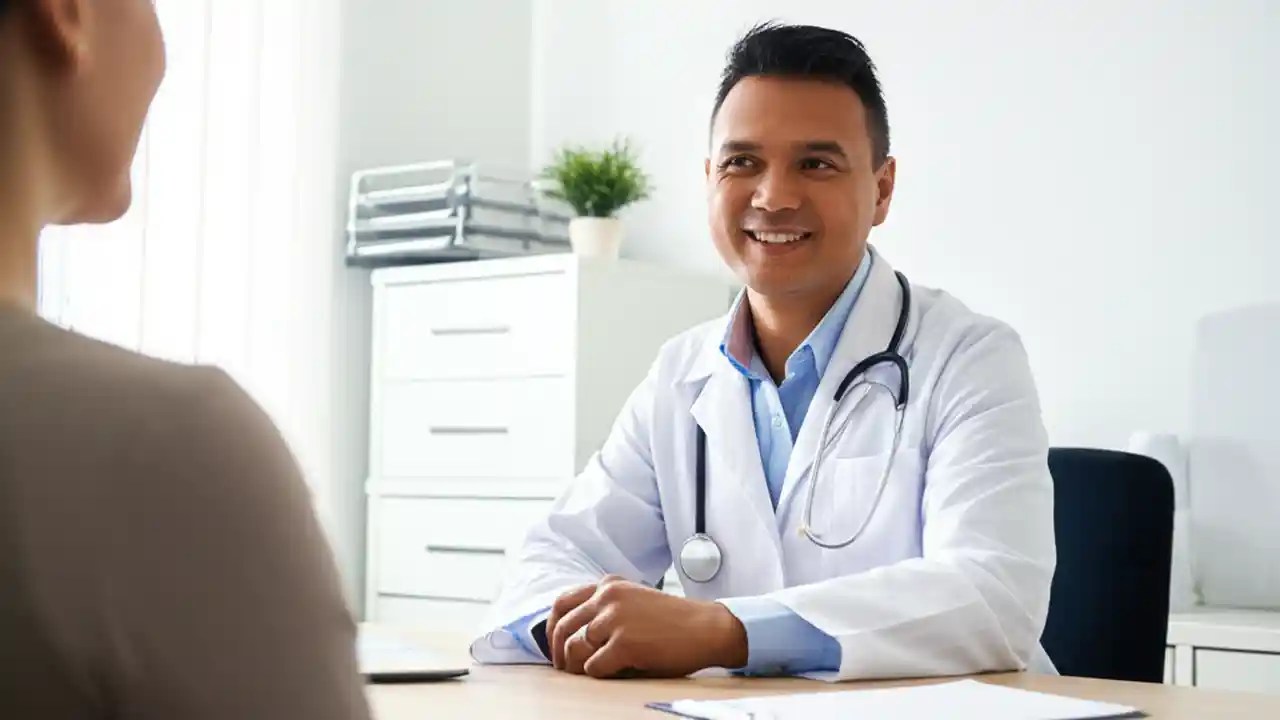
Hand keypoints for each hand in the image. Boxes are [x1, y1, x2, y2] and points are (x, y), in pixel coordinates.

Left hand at [544, 575, 747, 678]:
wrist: (707, 628)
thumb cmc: (672, 622)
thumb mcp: (634, 601)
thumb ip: (605, 608)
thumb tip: (570, 637)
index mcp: (609, 585)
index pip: (561, 603)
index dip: (552, 629)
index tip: (556, 647)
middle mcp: (608, 597)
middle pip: (563, 627)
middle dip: (559, 653)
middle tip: (565, 669)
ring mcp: (615, 619)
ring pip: (575, 649)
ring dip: (579, 666)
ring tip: (592, 673)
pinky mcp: (624, 644)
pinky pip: (593, 667)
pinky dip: (599, 675)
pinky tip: (616, 672)